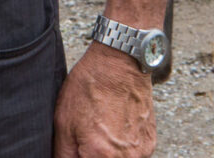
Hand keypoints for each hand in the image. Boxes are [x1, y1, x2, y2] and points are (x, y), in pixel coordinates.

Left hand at [53, 43, 156, 157]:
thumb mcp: (63, 122)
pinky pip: (133, 156)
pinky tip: (112, 130)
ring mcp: (141, 152)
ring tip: (99, 133)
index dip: (78, 157)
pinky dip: (121, 150)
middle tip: (85, 141)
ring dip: (106, 155)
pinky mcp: (150, 143)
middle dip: (90, 156)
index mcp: (101, 155)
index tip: (75, 149)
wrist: (120, 63)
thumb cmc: (90, 86)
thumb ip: (63, 155)